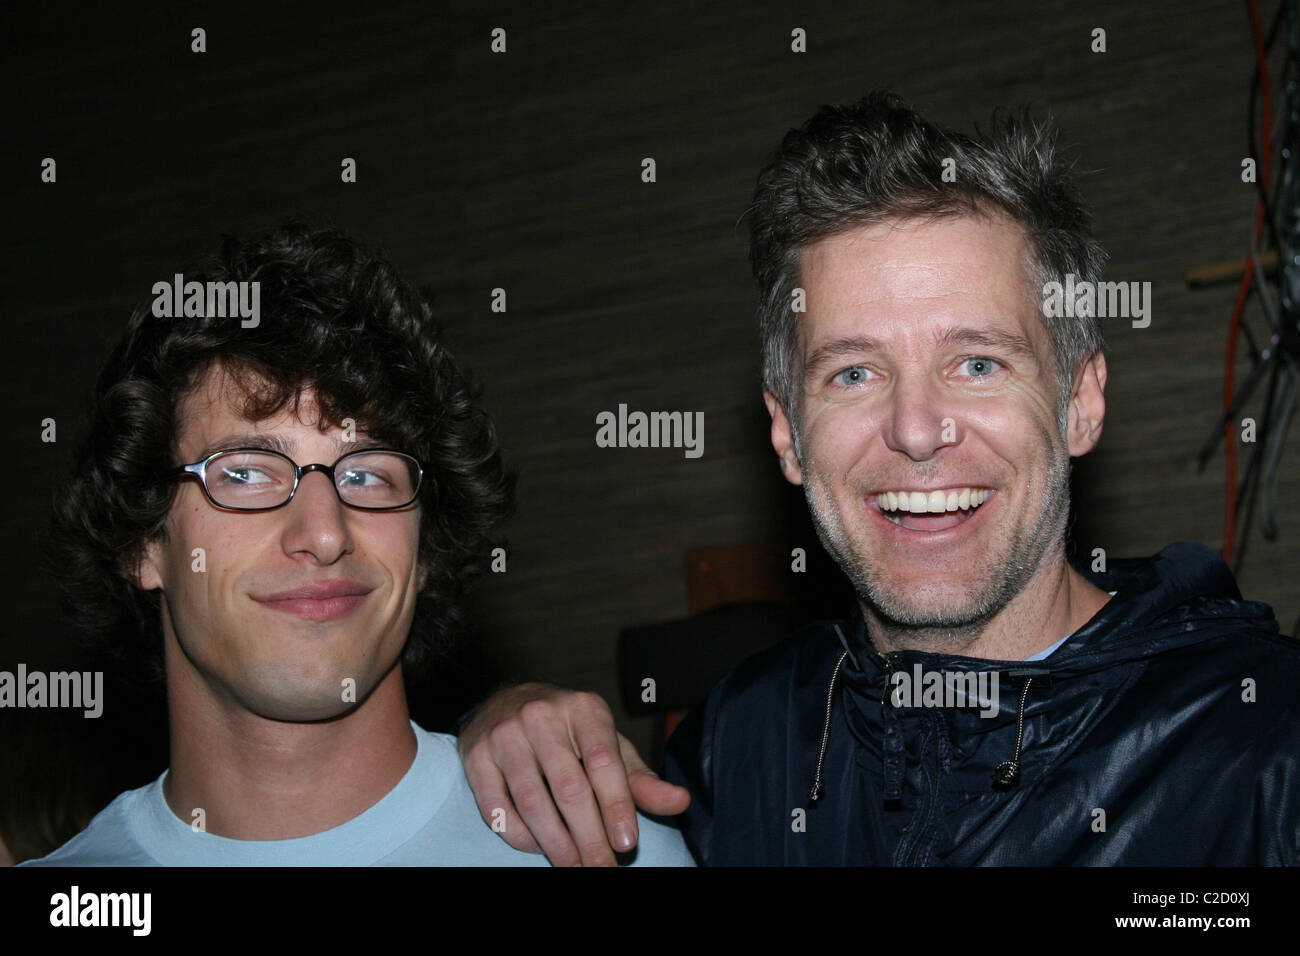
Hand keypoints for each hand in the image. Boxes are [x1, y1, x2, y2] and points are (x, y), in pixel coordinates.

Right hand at [458, 682, 690, 865]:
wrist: (505, 703)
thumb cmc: (568, 732)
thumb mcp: (609, 745)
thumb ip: (641, 779)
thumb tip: (680, 802)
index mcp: (584, 709)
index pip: (603, 762)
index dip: (617, 806)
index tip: (626, 843)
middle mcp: (541, 715)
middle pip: (569, 788)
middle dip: (589, 838)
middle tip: (603, 868)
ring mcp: (504, 734)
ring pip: (533, 802)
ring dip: (557, 845)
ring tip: (576, 867)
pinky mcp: (475, 755)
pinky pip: (498, 808)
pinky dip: (521, 837)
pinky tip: (540, 848)